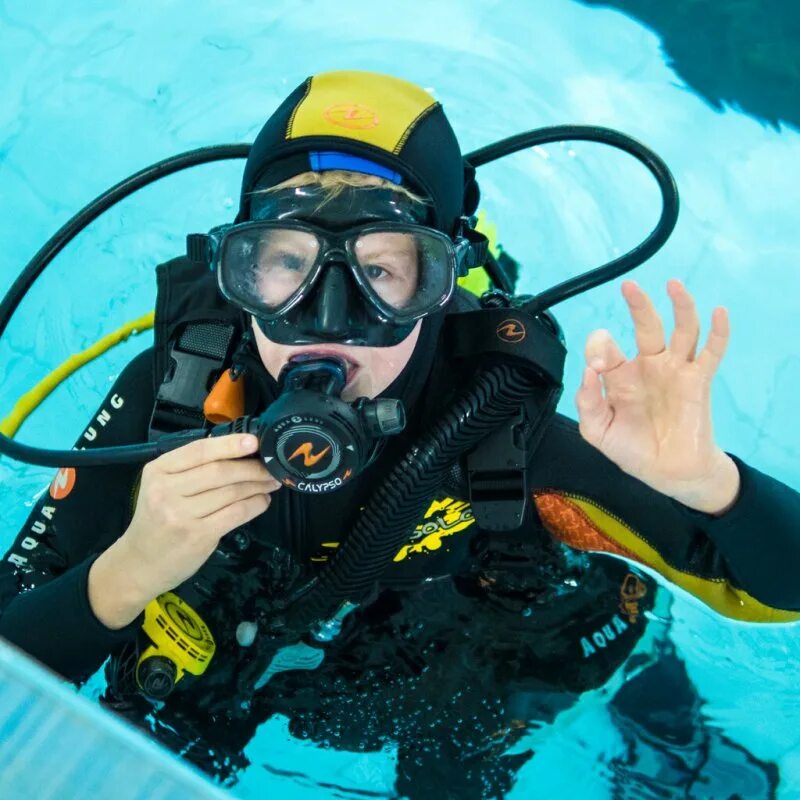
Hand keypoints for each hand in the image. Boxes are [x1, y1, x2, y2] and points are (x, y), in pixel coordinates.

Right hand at [89, 434, 278, 627]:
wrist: (139, 563)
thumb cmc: (157, 520)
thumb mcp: (162, 487)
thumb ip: (192, 470)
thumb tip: (239, 454)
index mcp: (158, 471)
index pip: (199, 451)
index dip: (230, 444)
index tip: (254, 441)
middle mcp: (166, 490)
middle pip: (219, 471)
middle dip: (251, 467)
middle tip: (271, 465)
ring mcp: (181, 514)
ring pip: (231, 492)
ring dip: (257, 485)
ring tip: (271, 481)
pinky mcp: (198, 535)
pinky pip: (235, 514)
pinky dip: (254, 505)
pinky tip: (262, 501)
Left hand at [575, 279, 738, 511]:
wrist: (668, 473)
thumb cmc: (633, 449)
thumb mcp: (597, 431)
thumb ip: (587, 402)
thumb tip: (589, 372)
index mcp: (619, 376)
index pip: (606, 348)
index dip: (599, 349)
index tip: (597, 367)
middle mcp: (648, 366)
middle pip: (646, 326)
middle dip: (638, 305)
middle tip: (628, 286)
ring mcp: (675, 371)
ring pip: (681, 330)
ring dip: (680, 306)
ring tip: (673, 285)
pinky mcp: (698, 381)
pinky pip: (711, 353)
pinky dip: (718, 332)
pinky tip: (719, 313)